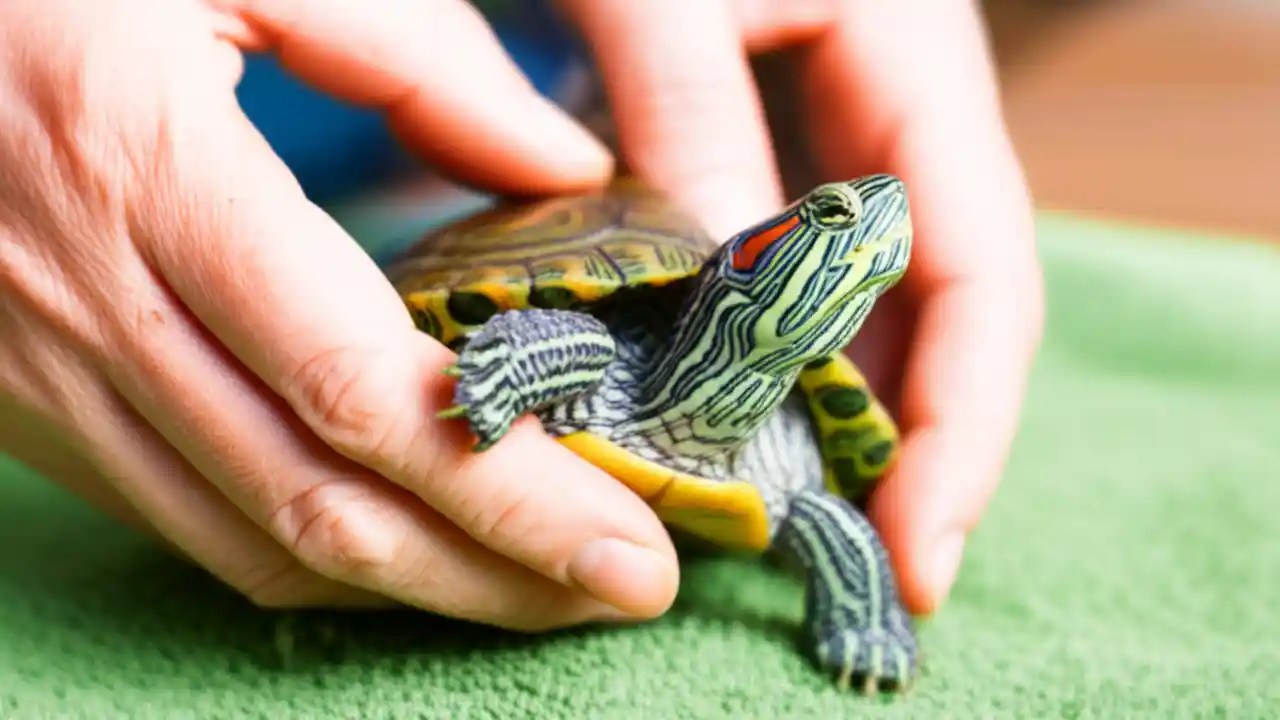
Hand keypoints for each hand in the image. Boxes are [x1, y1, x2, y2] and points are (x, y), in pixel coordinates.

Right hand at [0, 0, 680, 628]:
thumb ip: (422, 61)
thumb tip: (565, 171)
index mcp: (149, 169)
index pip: (364, 391)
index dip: (512, 491)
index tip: (633, 545)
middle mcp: (89, 304)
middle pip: (323, 504)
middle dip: (495, 574)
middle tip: (628, 589)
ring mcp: (45, 372)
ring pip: (256, 541)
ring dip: (418, 586)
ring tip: (545, 587)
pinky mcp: (31, 402)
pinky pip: (192, 522)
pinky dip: (319, 557)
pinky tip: (412, 544)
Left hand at [557, 0, 1044, 613]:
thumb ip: (693, 117)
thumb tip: (721, 290)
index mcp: (916, 68)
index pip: (982, 281)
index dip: (961, 428)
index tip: (920, 548)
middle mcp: (897, 115)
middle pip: (942, 315)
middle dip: (916, 449)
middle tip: (867, 572)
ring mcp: (840, 135)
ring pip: (869, 304)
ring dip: (845, 415)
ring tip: (809, 524)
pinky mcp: (773, 147)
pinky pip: (797, 272)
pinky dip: (776, 354)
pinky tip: (738, 416)